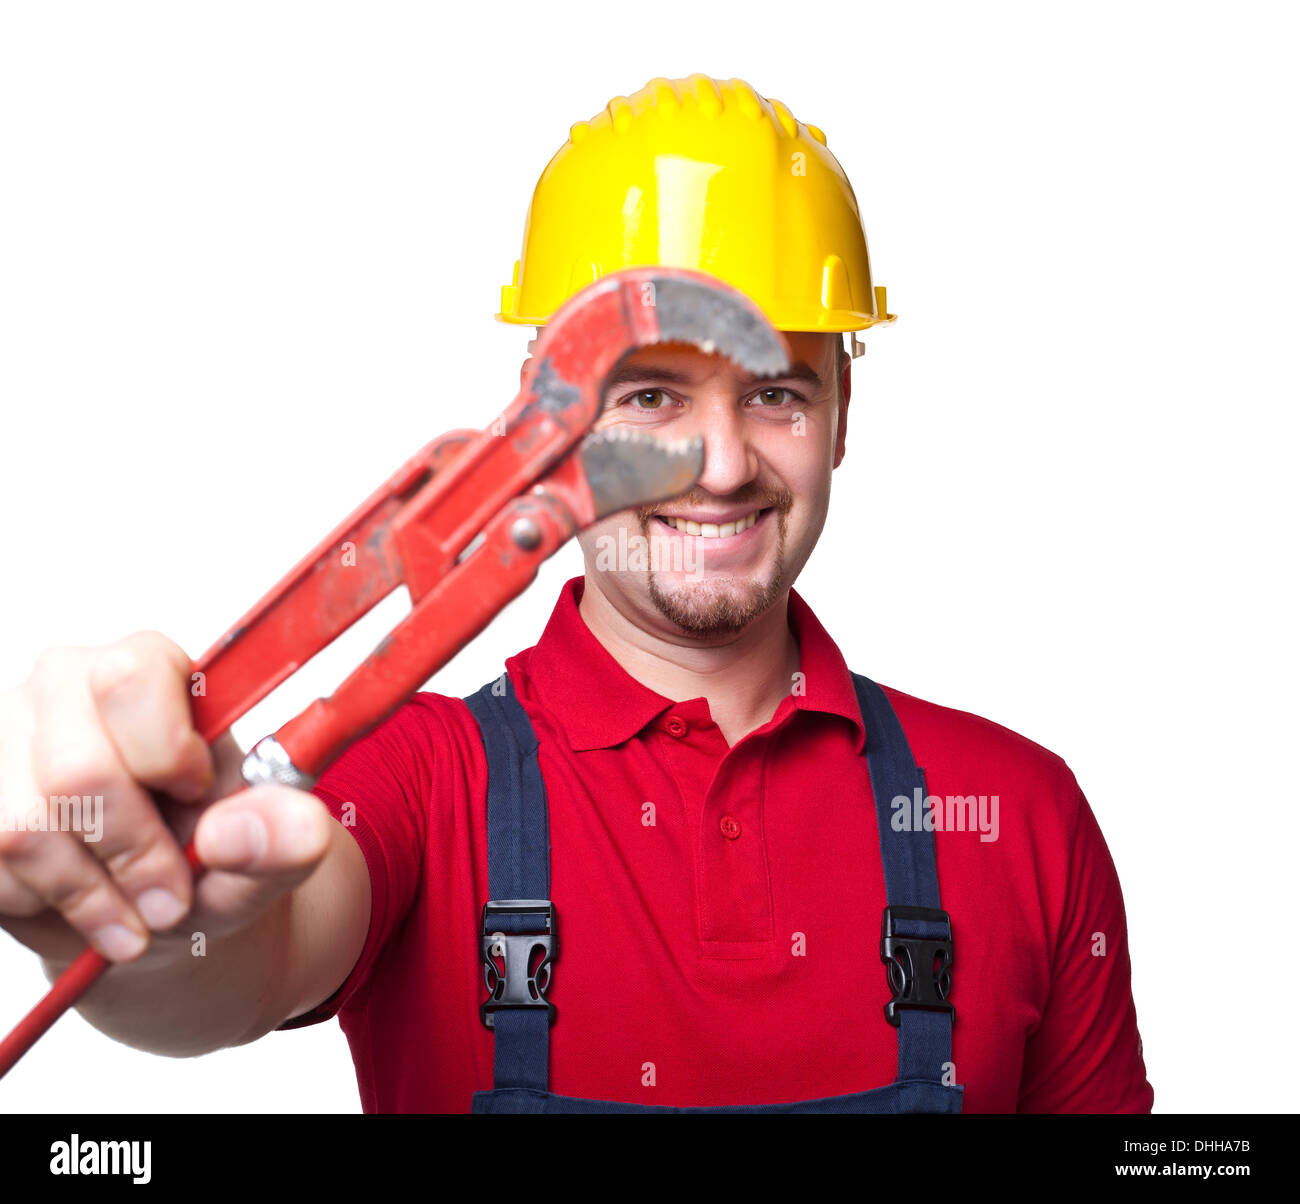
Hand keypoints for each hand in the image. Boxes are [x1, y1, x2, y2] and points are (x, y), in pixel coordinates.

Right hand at [0, 632, 332, 966]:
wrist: (157, 905)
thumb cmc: (213, 854)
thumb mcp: (270, 852)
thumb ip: (287, 837)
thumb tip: (240, 830)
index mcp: (154, 669)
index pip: (133, 675)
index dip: (165, 752)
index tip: (197, 800)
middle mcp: (67, 686)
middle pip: (77, 767)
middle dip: (132, 851)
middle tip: (171, 901)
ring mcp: (5, 738)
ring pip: (24, 824)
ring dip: (88, 892)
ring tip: (137, 921)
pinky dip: (44, 905)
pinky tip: (84, 908)